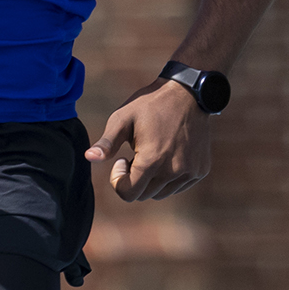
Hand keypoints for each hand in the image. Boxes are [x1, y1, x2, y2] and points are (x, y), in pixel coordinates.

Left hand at [85, 77, 211, 201]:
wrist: (188, 93)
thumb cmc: (150, 105)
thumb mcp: (123, 119)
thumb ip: (107, 142)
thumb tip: (88, 157)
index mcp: (152, 161)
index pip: (128, 194)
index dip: (118, 180)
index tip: (121, 159)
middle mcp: (173, 171)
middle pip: (143, 195)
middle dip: (134, 180)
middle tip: (135, 154)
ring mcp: (189, 172)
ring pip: (161, 193)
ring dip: (151, 180)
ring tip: (152, 154)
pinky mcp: (200, 171)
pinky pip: (178, 186)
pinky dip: (169, 177)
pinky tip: (168, 153)